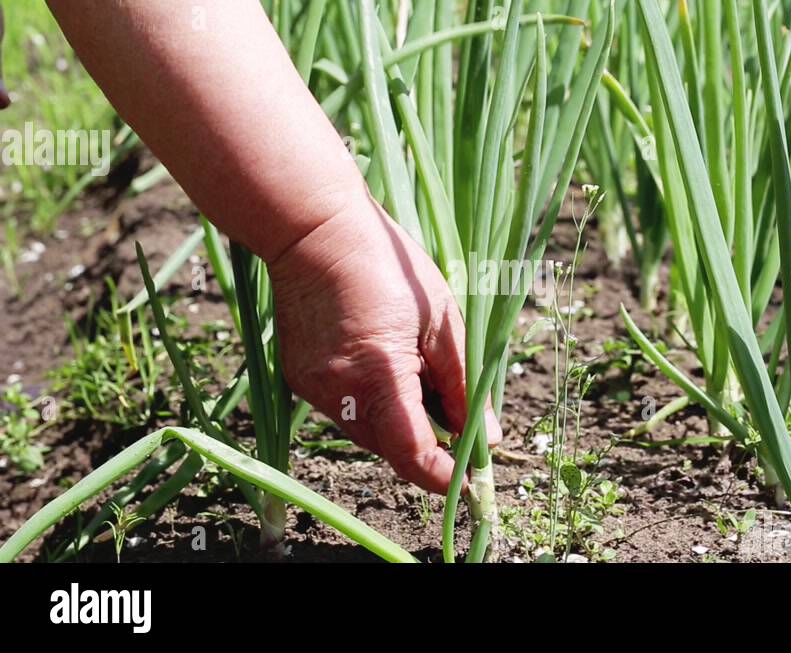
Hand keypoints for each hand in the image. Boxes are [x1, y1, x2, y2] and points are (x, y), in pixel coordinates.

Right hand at [267, 192, 501, 493]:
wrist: (314, 231)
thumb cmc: (387, 265)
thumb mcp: (442, 321)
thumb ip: (463, 386)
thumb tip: (487, 438)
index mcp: (380, 376)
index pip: (414, 455)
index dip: (445, 476)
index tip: (472, 481)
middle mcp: (340, 393)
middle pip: (392, 448)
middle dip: (426, 442)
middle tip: (453, 407)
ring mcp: (314, 389)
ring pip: (368, 432)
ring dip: (399, 420)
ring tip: (413, 365)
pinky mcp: (300, 380)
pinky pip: (345, 411)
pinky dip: (372, 402)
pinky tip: (382, 359)